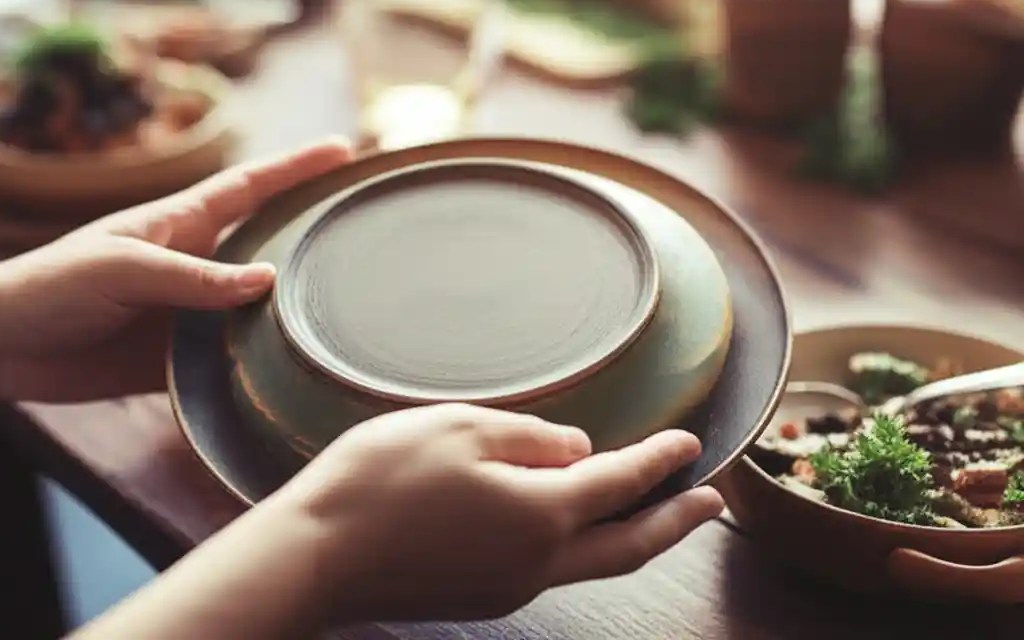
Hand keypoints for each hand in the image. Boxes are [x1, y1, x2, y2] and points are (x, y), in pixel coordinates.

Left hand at [0, 138, 352, 401]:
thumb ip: (194, 276)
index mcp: (178, 223)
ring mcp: (186, 312)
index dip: (297, 167)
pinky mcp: (174, 359)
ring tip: (351, 307)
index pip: (250, 187)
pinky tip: (295, 372)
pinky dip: (259, 363)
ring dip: (293, 307)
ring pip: (254, 306)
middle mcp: (192, 263)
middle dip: (312, 232)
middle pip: (265, 243)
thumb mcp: (124, 270)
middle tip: (367, 228)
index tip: (346, 149)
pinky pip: (228, 359)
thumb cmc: (51, 285)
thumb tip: (268, 279)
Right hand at [270, 403, 723, 622]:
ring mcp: (509, 588)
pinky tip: (567, 523)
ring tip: (652, 511)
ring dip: (632, 536)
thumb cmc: (379, 481)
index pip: (620, 482)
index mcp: (541, 513)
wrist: (315, 555)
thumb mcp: (458, 429)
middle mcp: (538, 562)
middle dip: (676, 521)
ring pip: (593, 564)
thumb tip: (579, 450)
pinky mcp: (479, 598)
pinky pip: (549, 569)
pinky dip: (580, 545)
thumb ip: (530, 437)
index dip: (660, 460)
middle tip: (711, 502)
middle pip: (630, 545)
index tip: (690, 443)